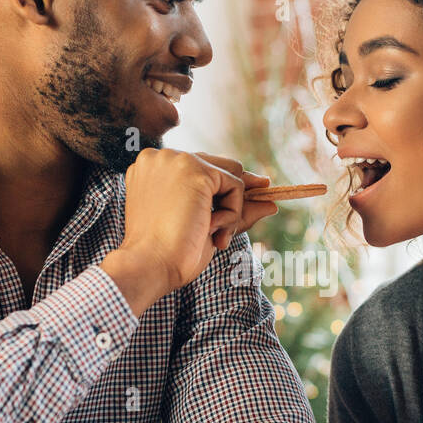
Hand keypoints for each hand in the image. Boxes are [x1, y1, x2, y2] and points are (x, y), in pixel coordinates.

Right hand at [102, 149, 277, 315]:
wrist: (150, 265)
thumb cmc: (168, 254)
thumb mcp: (202, 226)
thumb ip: (233, 210)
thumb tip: (271, 204)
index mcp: (150, 168)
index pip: (197, 166)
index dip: (222, 184)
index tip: (248, 196)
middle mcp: (159, 156)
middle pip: (216, 165)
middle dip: (235, 193)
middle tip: (250, 213)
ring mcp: (177, 160)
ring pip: (229, 177)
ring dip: (231, 210)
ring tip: (214, 236)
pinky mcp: (196, 172)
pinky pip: (235, 186)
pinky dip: (234, 213)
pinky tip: (213, 230)